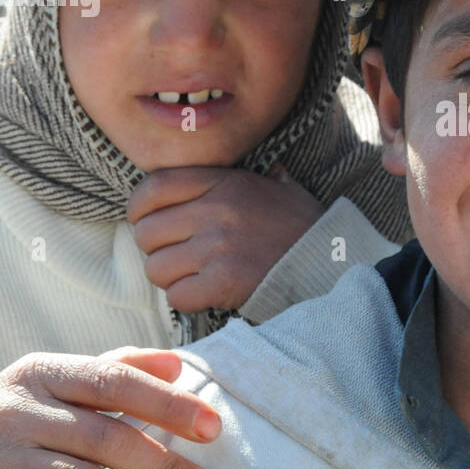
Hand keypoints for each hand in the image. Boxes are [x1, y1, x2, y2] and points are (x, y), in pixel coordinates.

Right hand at [0, 347, 219, 468]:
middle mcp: (16, 413)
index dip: (166, 404)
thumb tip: (177, 365)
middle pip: (101, 438)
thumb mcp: (63, 378)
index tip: (212, 427)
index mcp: (43, 373)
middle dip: (160, 465)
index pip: (113, 382)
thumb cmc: (28, 411)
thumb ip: (120, 368)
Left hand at [127, 166, 326, 312]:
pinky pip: (177, 296)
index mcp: (222, 182)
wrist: (330, 261)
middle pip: (147, 234)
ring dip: (171, 277)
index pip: (152, 190)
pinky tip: (206, 293)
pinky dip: (187, 299)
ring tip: (194, 275)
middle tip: (177, 254)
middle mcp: (215, 211)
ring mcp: (217, 248)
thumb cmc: (299, 225)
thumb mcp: (271, 185)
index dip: (139, 209)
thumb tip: (212, 168)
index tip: (147, 220)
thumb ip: (236, 176)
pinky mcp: (224, 283)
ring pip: (157, 269)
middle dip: (156, 249)